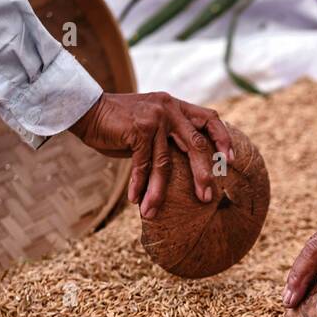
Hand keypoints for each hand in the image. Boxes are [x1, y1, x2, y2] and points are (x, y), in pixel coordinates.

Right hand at [69, 91, 232, 218]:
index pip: (209, 118)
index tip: (230, 161)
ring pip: (164, 162)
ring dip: (159, 190)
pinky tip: (136, 200)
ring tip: (154, 211)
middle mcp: (169, 108)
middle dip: (202, 173)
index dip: (223, 139)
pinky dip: (139, 184)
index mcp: (176, 106)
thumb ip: (170, 137)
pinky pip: (143, 164)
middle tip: (206, 197)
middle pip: (195, 145)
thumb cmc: (119, 123)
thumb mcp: (151, 125)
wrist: (87, 110)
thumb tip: (189, 164)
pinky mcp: (138, 129)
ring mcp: (155, 118)